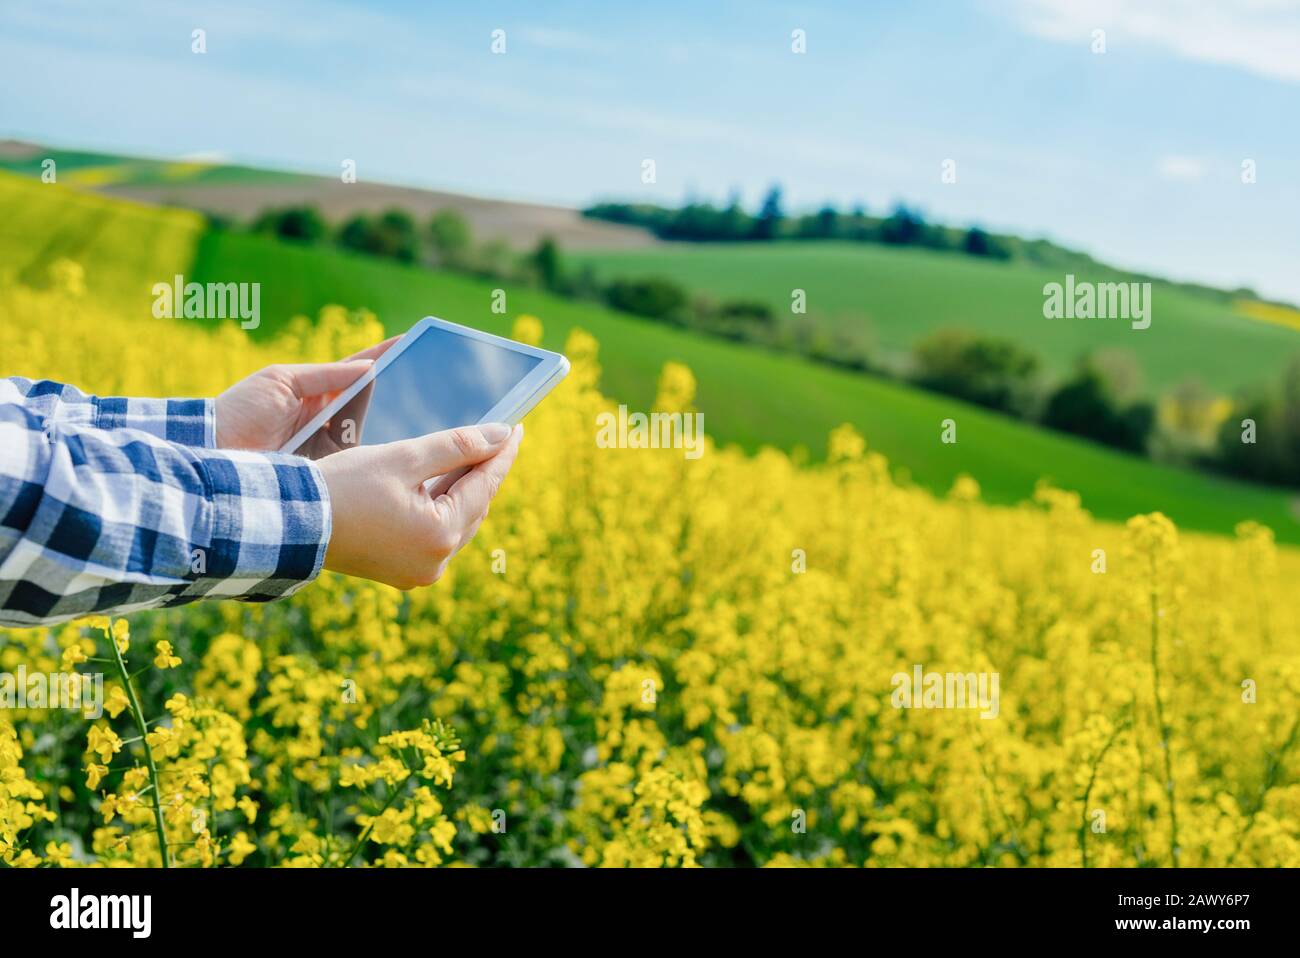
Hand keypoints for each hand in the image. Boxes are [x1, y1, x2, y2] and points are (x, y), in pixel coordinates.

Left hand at [214, 337, 398, 450]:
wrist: (214, 449)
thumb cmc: (241, 409)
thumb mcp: (282, 380)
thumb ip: (325, 375)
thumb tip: (368, 366)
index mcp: (314, 390)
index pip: (356, 370)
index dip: (382, 356)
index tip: (410, 342)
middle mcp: (325, 416)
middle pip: (369, 399)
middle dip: (395, 386)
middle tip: (423, 374)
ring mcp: (327, 443)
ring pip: (367, 426)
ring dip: (387, 416)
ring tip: (413, 402)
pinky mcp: (327, 467)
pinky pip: (355, 455)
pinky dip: (370, 447)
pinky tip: (391, 438)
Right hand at [316, 422, 522, 588]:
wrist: (291, 523)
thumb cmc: (343, 486)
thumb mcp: (404, 458)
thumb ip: (457, 445)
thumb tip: (501, 435)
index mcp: (440, 535)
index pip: (485, 485)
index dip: (502, 453)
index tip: (517, 428)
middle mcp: (435, 562)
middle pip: (474, 506)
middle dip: (484, 471)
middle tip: (497, 438)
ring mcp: (418, 571)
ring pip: (456, 521)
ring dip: (462, 488)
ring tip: (472, 454)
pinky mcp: (401, 571)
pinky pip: (435, 534)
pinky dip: (441, 506)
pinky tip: (442, 481)